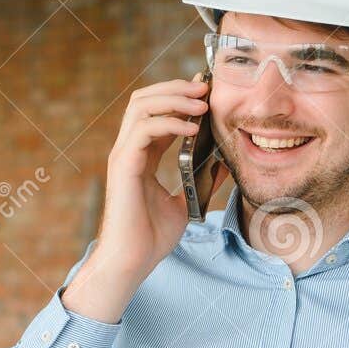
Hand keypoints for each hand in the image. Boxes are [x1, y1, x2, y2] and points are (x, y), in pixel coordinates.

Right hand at [89, 73, 226, 280]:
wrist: (132, 261)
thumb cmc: (152, 237)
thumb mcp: (186, 203)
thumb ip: (200, 181)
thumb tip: (224, 164)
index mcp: (142, 156)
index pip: (157, 112)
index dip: (180, 97)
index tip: (207, 90)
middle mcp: (130, 150)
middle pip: (145, 99)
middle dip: (176, 87)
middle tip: (205, 86)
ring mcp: (124, 155)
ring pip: (142, 106)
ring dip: (174, 98)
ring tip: (202, 101)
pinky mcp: (124, 165)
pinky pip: (145, 129)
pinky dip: (170, 122)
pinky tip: (193, 128)